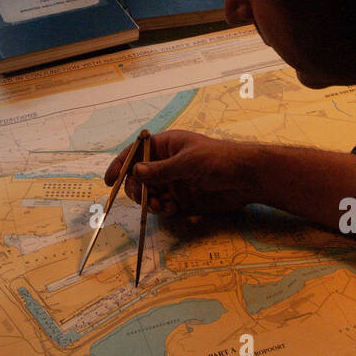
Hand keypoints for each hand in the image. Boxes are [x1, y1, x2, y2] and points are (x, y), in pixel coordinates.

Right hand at [103, 129, 261, 217]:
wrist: (246, 179)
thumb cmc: (219, 159)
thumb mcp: (188, 162)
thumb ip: (161, 169)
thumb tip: (135, 172)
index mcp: (166, 146)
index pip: (136, 153)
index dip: (120, 165)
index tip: (109, 180)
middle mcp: (166, 164)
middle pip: (138, 177)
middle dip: (136, 188)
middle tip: (142, 196)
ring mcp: (174, 182)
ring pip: (149, 194)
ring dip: (149, 201)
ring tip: (160, 205)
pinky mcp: (182, 200)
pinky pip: (163, 206)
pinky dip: (162, 209)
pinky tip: (171, 209)